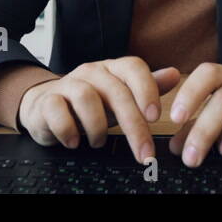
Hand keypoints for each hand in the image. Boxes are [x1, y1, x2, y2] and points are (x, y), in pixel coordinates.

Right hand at [17, 56, 180, 163]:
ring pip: (86, 98)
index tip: (157, 117)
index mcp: (112, 69)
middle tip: (144, 154)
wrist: (46, 106)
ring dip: (97, 127)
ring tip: (99, 143)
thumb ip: (148, 86)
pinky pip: (57, 111)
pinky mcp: (47, 100)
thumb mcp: (121, 97)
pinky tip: (75, 142)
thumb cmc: (91, 103)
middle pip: (116, 92)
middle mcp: (91, 72)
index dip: (147, 89)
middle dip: (133, 126)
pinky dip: (69, 130)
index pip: (133, 68)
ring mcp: (67, 84)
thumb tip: (175, 74)